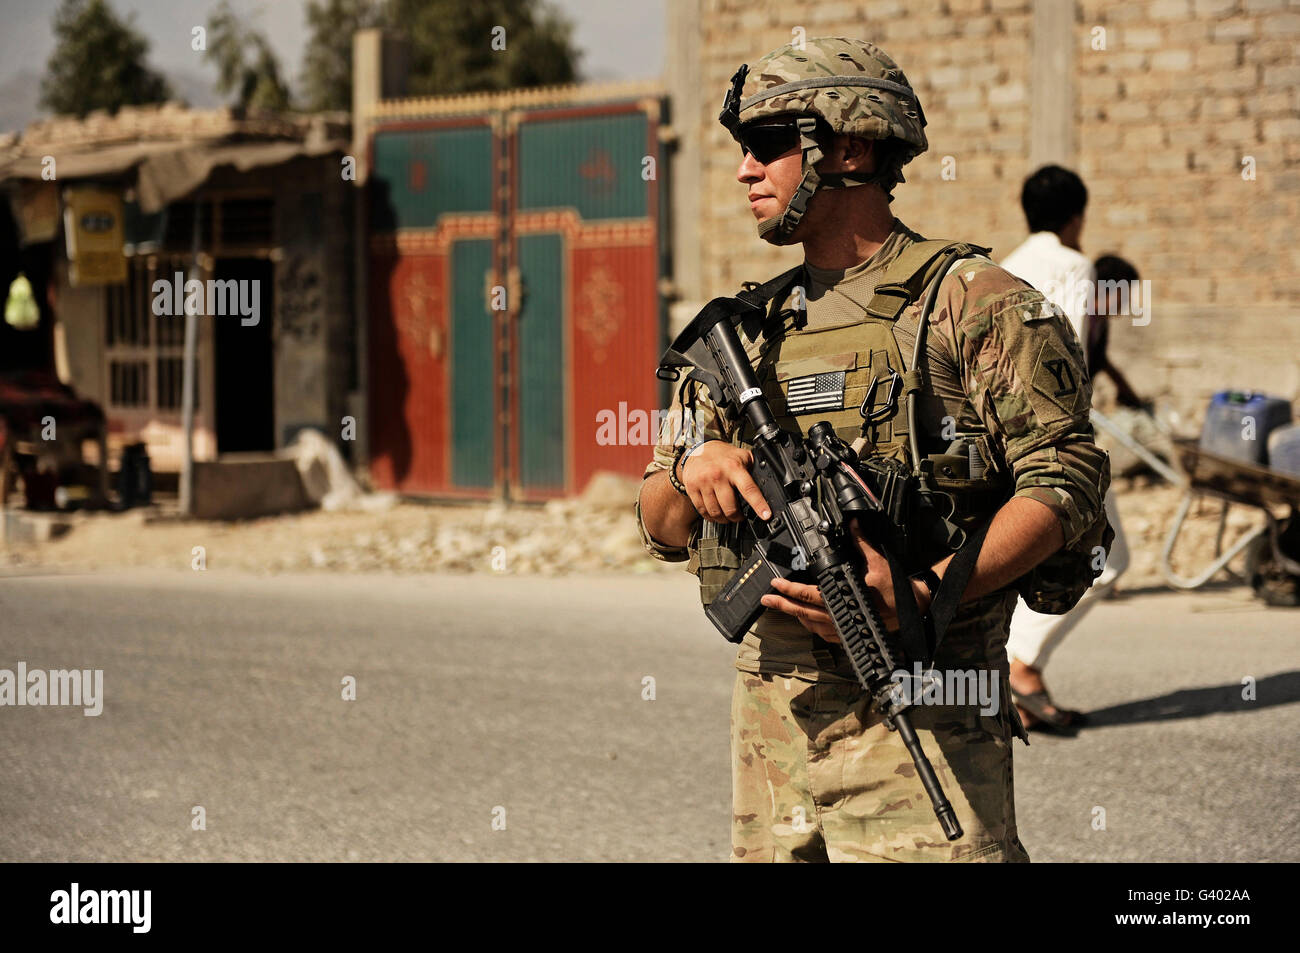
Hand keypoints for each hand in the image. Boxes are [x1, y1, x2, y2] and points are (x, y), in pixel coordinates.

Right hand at [678, 441, 771, 522]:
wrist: (697, 449)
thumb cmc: (722, 455)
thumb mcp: (742, 456)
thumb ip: (753, 468)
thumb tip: (769, 482)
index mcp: (733, 468)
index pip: (749, 489)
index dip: (759, 504)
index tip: (766, 515)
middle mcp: (718, 476)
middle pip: (730, 507)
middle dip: (737, 517)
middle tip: (740, 517)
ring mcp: (703, 483)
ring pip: (716, 512)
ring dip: (724, 519)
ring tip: (728, 517)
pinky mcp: (692, 488)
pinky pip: (702, 511)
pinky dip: (710, 517)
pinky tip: (715, 514)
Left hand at [760, 524, 933, 640]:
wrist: (911, 610)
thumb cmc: (895, 589)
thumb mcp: (879, 562)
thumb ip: (861, 543)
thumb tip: (852, 524)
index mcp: (846, 597)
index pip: (812, 594)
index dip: (791, 589)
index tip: (776, 583)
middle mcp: (842, 616)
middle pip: (805, 612)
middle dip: (782, 604)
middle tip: (767, 598)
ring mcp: (844, 629)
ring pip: (811, 624)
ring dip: (793, 615)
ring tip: (779, 606)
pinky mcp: (847, 636)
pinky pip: (822, 633)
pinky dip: (809, 625)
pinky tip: (802, 619)